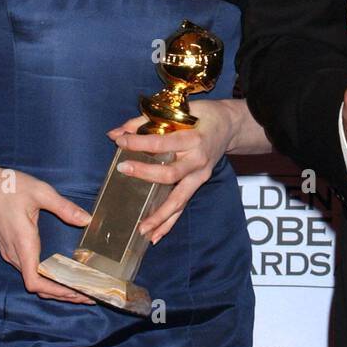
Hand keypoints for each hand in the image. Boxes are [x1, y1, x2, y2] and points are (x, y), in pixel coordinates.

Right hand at [0, 164, 94, 303]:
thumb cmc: (10, 186)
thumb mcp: (41, 192)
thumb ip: (64, 207)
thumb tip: (86, 220)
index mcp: (22, 242)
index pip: (34, 281)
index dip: (55, 291)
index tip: (75, 293)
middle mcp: (14, 253)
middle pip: (37, 285)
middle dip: (62, 293)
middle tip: (88, 295)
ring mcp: (10, 252)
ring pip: (32, 279)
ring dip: (54, 287)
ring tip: (78, 289)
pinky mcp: (10, 248)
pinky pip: (29, 270)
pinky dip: (46, 278)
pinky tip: (60, 274)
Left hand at [107, 99, 237, 243]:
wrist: (231, 126)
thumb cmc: (203, 115)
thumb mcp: (178, 111)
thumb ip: (145, 122)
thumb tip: (115, 132)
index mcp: (192, 139)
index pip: (161, 143)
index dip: (138, 142)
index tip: (119, 141)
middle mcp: (197, 160)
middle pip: (170, 174)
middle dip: (145, 174)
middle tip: (123, 170)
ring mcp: (200, 175)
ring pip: (179, 199)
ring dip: (160, 216)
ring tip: (142, 229)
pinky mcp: (199, 184)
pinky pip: (183, 205)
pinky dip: (170, 222)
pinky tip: (156, 236)